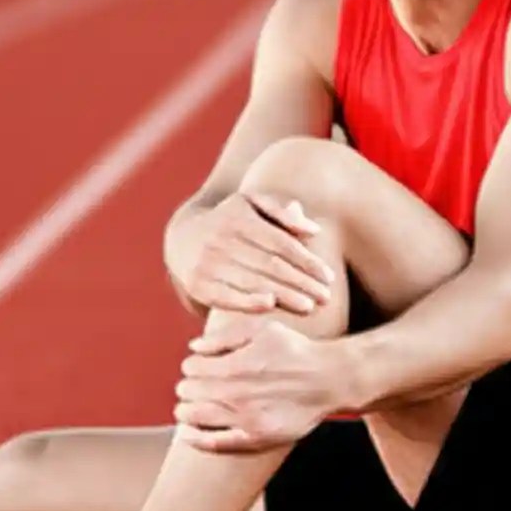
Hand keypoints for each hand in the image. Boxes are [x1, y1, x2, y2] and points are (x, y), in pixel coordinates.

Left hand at [174, 318, 348, 452]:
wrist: (329, 379)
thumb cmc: (295, 350)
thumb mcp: (262, 329)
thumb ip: (224, 336)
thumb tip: (194, 346)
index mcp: (235, 366)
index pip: (191, 367)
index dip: (191, 365)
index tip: (198, 367)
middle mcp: (236, 394)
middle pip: (188, 391)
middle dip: (187, 386)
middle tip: (193, 386)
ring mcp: (245, 418)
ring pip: (194, 416)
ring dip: (186, 410)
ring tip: (189, 407)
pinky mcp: (255, 438)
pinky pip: (214, 443)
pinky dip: (196, 438)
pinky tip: (188, 432)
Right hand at [181, 193, 334, 315]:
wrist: (182, 238)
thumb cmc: (229, 222)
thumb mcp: (251, 204)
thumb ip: (281, 211)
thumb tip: (313, 230)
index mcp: (239, 218)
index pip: (281, 243)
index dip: (307, 261)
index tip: (328, 277)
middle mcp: (221, 239)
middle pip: (271, 265)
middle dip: (302, 282)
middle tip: (326, 297)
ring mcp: (208, 263)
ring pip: (253, 282)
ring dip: (285, 296)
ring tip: (309, 306)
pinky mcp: (198, 284)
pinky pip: (227, 296)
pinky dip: (247, 301)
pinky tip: (270, 305)